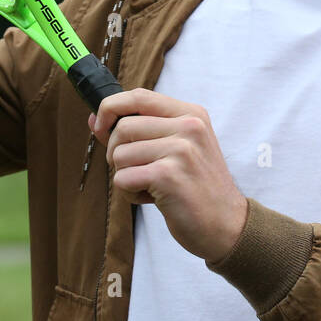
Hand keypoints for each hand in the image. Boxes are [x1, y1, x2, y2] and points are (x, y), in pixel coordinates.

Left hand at [90, 89, 248, 263]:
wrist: (227, 224)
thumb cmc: (197, 186)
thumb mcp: (178, 148)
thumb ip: (141, 131)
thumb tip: (94, 118)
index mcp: (191, 114)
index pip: (138, 96)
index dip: (110, 108)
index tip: (100, 127)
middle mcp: (189, 126)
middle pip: (123, 128)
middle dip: (116, 153)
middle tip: (137, 171)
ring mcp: (180, 150)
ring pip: (119, 155)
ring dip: (125, 177)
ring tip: (150, 187)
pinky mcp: (168, 176)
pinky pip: (123, 179)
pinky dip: (129, 194)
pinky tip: (152, 199)